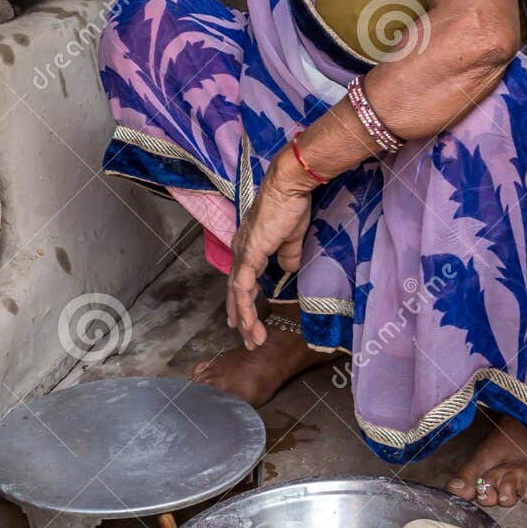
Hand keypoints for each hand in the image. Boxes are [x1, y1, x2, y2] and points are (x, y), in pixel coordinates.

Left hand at [227, 153, 313, 348]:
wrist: (289, 188)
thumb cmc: (291, 207)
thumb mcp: (292, 238)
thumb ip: (288, 255)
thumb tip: (288, 270)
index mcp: (249, 246)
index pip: (241, 280)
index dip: (241, 301)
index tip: (243, 321)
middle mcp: (240, 251)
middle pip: (235, 291)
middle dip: (240, 317)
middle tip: (246, 339)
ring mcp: (242, 254)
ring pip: (237, 295)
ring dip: (244, 319)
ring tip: (252, 340)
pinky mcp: (249, 255)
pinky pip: (243, 288)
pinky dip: (245, 308)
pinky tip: (248, 324)